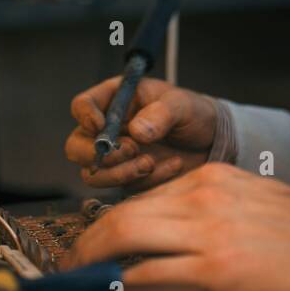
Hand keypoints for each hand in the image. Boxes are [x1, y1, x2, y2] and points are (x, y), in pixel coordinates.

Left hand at [63, 162, 289, 290]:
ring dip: (95, 261)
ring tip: (81, 278)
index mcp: (208, 176)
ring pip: (127, 239)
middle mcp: (200, 197)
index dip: (111, 222)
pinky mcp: (214, 269)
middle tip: (72, 261)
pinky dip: (125, 284)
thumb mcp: (243, 196)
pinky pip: (152, 274)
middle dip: (88, 242)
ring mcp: (205, 232)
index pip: (143, 198)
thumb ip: (203, 205)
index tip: (96, 240)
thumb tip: (162, 229)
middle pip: (124, 215)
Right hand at [65, 76, 218, 192]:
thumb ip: (160, 114)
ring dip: (119, 173)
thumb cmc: (192, 113)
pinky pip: (125, 189)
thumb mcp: (181, 104)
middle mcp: (109, 130)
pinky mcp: (129, 180)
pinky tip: (174, 166)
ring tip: (151, 162)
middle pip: (76, 147)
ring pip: (93, 175)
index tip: (101, 126)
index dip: (85, 117)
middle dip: (96, 154)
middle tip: (130, 151)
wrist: (213, 141)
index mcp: (115, 101)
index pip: (82, 106)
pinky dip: (148, 182)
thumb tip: (137, 132)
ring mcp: (116, 158)